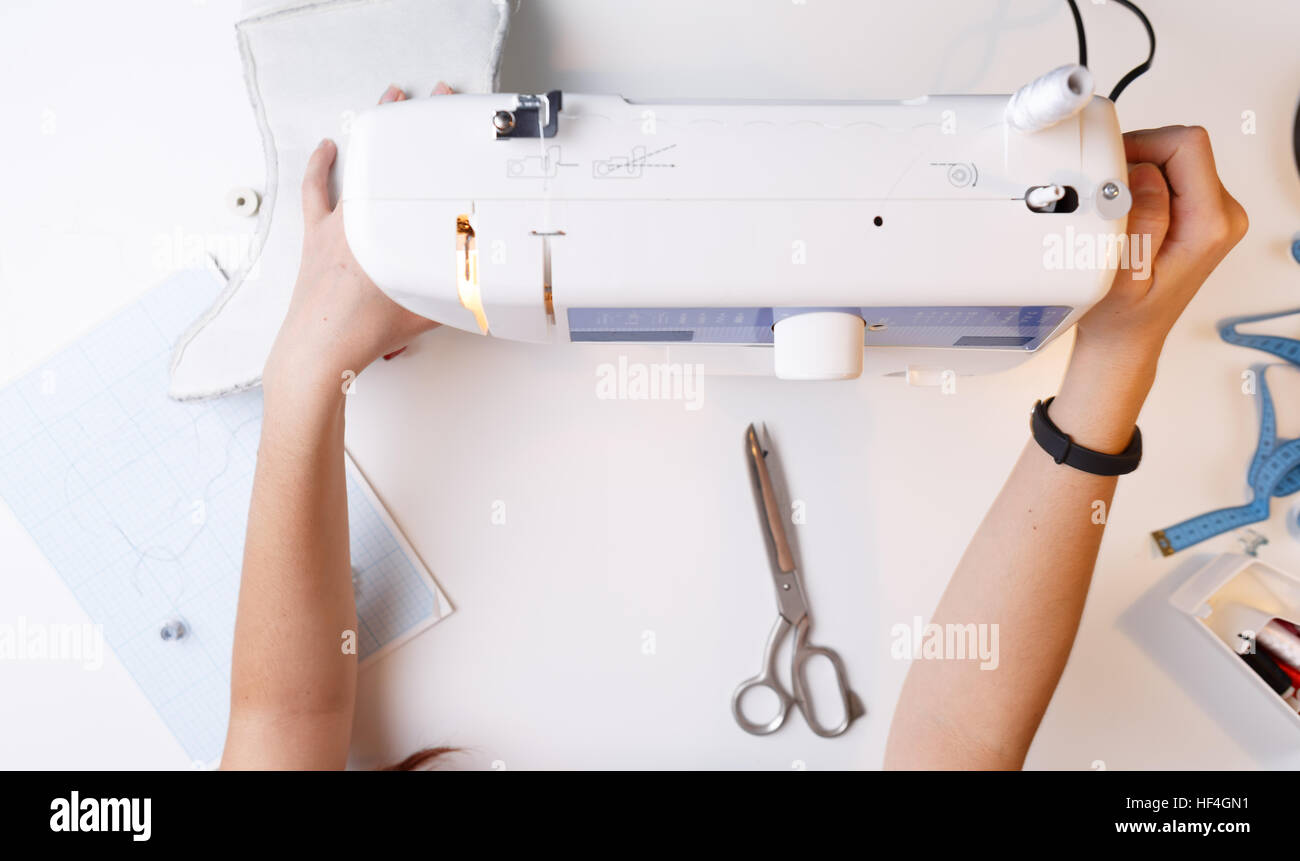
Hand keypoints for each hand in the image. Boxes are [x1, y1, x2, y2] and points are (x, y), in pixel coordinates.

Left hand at [262, 83, 452, 403]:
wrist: (318, 350)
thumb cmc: (367, 333)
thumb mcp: (428, 311)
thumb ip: (460, 293)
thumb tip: (490, 286)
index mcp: (387, 232)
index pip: (422, 177)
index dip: (442, 141)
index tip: (453, 114)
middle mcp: (360, 219)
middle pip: (393, 158)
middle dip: (415, 123)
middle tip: (431, 97)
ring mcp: (335, 224)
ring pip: (357, 164)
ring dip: (372, 132)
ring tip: (387, 104)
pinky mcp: (316, 236)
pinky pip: (316, 191)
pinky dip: (321, 166)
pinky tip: (327, 148)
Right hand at [1052, 125, 1248, 449]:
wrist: (1126, 337)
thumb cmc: (1120, 316)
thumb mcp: (1122, 274)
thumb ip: (1139, 222)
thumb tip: (1142, 176)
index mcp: (1210, 225)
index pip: (1187, 145)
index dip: (1142, 146)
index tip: (1110, 173)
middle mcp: (1221, 215)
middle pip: (1181, 146)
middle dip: (1136, 160)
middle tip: (1106, 197)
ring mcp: (1212, 212)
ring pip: (1172, 157)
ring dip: (1134, 174)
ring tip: (1112, 212)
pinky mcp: (1197, 211)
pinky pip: (1167, 173)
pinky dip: (1137, 184)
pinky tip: (1121, 213)